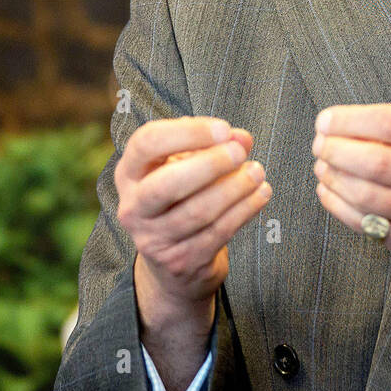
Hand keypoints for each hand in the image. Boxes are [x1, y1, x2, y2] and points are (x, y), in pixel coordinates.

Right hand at [116, 116, 271, 315]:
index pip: (147, 143)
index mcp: (129, 173)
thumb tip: (242, 138)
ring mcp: (153, 239)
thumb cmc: (180, 197)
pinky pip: (217, 233)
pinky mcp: (180, 262)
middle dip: (210, 165)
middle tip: (239, 152)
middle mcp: (133, 208)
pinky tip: (260, 194)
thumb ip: (212, 145)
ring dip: (234, 188)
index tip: (223, 128)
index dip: (187, 133)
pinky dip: (244, 210)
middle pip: (166, 184)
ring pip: (198, 212)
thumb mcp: (186, 164)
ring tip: (257, 172)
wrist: (172, 259)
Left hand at [311, 104, 390, 308]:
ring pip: (364, 194)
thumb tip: (346, 123)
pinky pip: (363, 222)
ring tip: (321, 164)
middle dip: (335, 149)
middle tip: (319, 143)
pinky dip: (336, 203)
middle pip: (375, 161)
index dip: (352, 118)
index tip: (327, 119)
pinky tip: (327, 189)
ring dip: (331, 176)